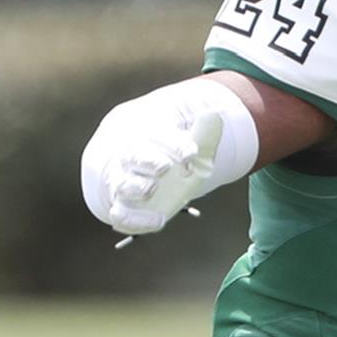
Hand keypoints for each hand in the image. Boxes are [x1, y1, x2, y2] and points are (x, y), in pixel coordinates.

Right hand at [80, 81, 237, 235]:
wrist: (142, 167)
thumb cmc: (169, 153)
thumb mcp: (189, 143)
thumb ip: (203, 133)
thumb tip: (215, 115)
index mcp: (147, 137)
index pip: (157, 136)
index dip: (173, 145)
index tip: (191, 152)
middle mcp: (131, 158)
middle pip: (133, 156)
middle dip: (148, 161)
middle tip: (165, 167)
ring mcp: (124, 183)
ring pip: (122, 184)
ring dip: (137, 187)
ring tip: (153, 189)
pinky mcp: (124, 208)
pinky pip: (121, 216)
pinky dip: (135, 220)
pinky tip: (158, 220)